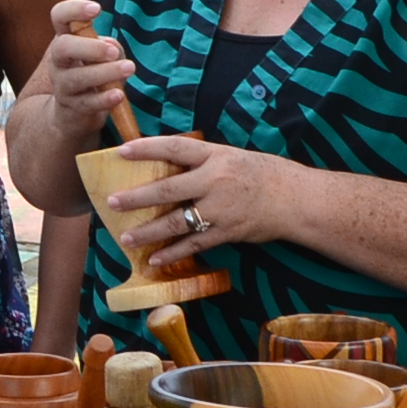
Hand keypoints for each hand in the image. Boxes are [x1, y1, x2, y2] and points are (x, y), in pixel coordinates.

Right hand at [30, 0, 138, 136]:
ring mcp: (63, 85)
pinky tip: (118, 95)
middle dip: (89, 47)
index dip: (74, 9)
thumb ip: (109, 47)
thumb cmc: (92, 73)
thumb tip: (111, 49)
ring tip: (128, 69)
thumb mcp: (102, 55)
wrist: (72, 113)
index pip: (59, 16)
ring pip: (77, 77)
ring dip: (104, 72)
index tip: (97, 10)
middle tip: (113, 52)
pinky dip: (104, 99)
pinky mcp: (72, 108)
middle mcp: (58, 61)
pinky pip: (88, 103)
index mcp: (65, 39)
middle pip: (62, 47)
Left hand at [105, 133, 288, 259]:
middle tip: (112, 202)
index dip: (147, 149)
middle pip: (169, 189)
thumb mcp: (230, 157)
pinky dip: (173, 254)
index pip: (175, 147)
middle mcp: (216, 180)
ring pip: (177, 222)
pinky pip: (194, 244)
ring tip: (125, 238)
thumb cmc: (260, 173)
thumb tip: (165, 164)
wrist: (294, 198)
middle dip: (137, 197)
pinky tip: (154, 260)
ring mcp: (221, 208)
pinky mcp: (227, 232)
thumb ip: (201, 161)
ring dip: (149, 232)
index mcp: (215, 155)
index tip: (121, 151)